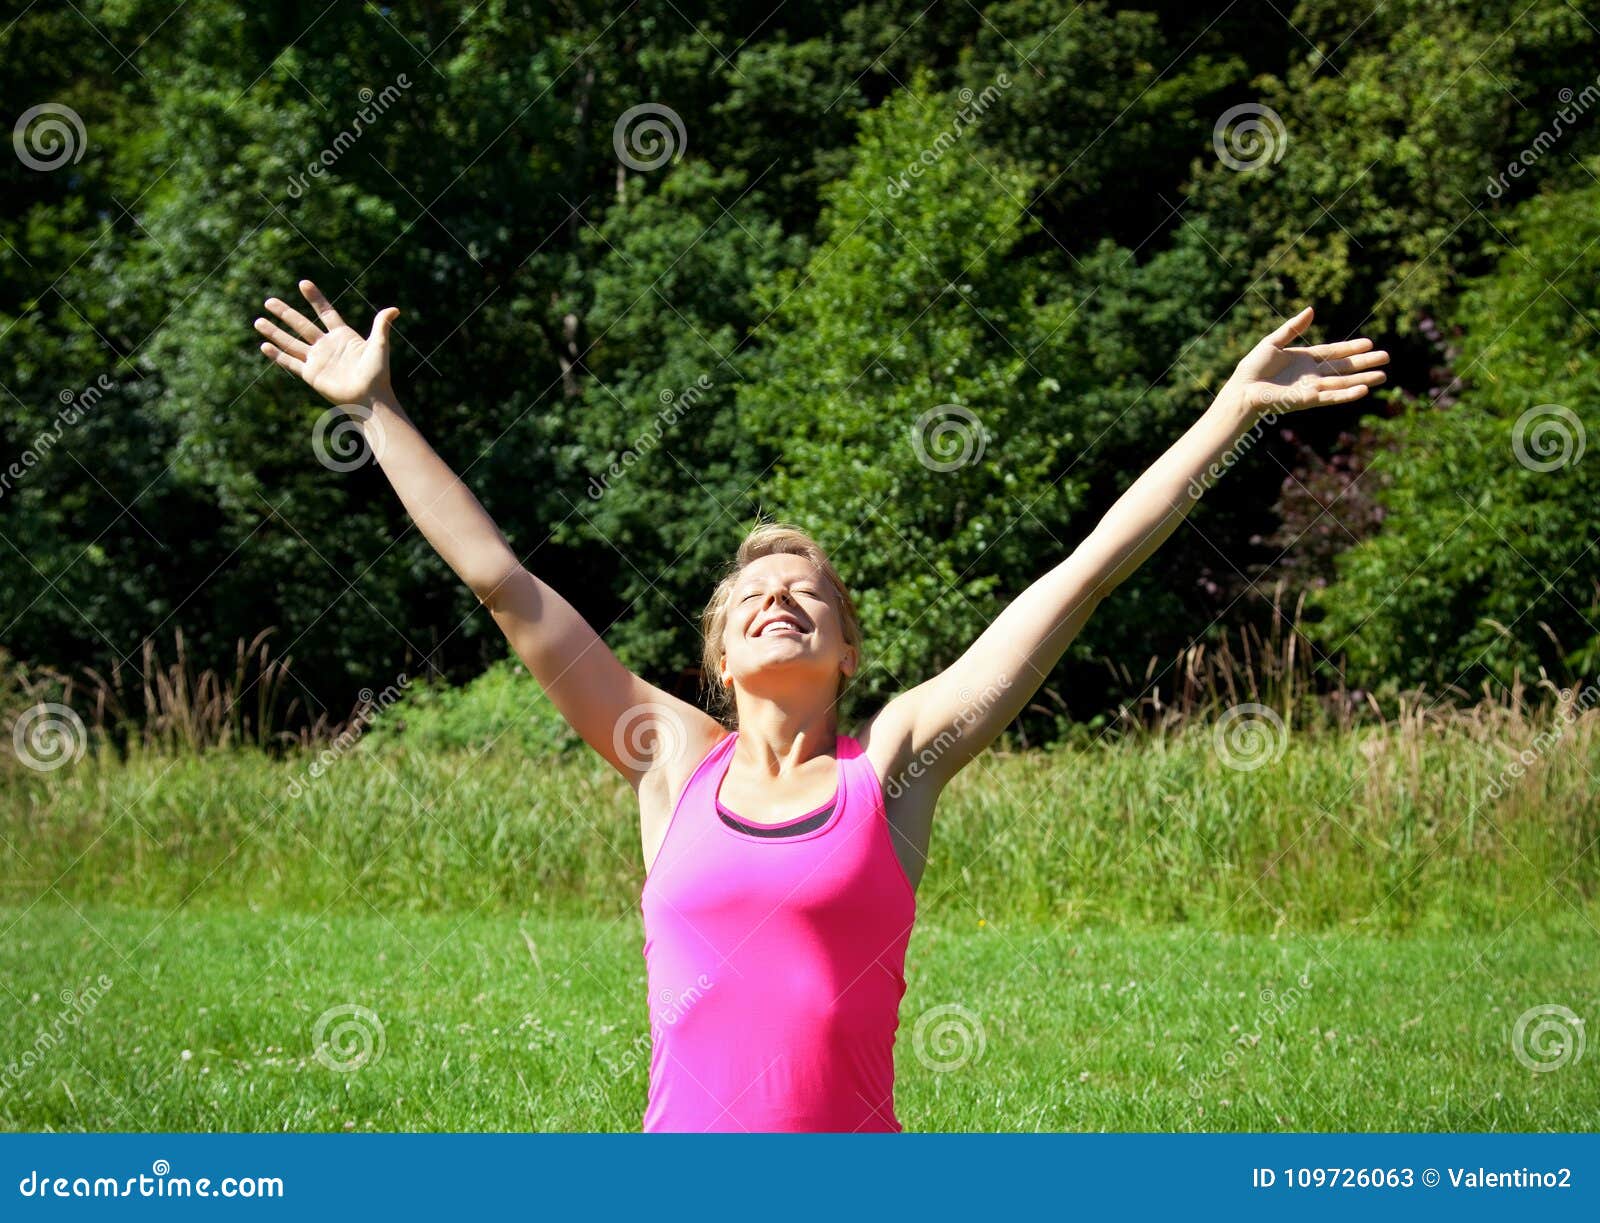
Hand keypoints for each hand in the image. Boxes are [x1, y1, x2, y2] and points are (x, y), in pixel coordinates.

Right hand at [254, 279, 399, 406]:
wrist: (369, 398)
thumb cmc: (377, 374)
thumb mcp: (379, 346)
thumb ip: (382, 325)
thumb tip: (395, 309)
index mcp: (342, 336)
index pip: (325, 312)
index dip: (315, 299)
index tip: (303, 283)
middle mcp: (327, 346)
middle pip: (301, 325)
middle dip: (285, 313)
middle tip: (268, 301)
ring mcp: (317, 360)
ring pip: (291, 342)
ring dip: (274, 332)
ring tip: (258, 320)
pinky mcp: (310, 374)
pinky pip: (290, 362)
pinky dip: (277, 355)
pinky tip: (264, 345)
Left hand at [1223, 306, 1388, 414]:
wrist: (1242, 389)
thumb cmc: (1253, 368)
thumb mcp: (1273, 342)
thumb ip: (1292, 328)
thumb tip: (1312, 310)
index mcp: (1304, 360)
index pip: (1333, 352)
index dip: (1351, 348)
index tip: (1370, 343)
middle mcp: (1312, 375)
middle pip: (1344, 367)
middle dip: (1364, 363)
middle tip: (1386, 358)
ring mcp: (1311, 388)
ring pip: (1343, 383)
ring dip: (1363, 380)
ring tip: (1383, 376)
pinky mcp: (1308, 400)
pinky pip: (1331, 397)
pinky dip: (1347, 395)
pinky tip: (1363, 390)